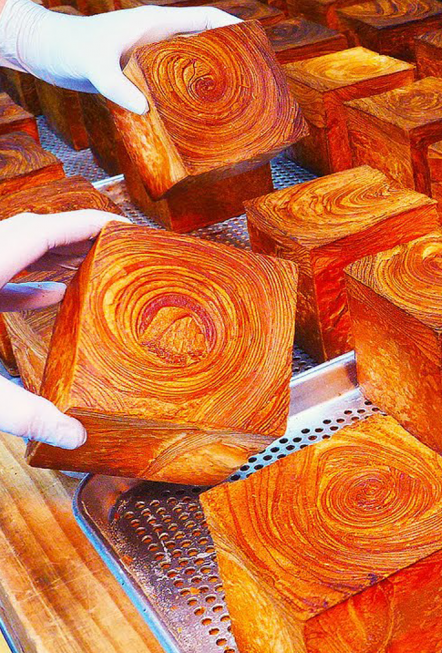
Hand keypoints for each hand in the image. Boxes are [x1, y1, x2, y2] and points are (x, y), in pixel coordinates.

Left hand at [0, 0, 239, 113]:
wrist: (45, 53)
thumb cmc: (67, 48)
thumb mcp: (92, 66)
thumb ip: (116, 85)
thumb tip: (144, 109)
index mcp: (155, 24)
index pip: (206, 19)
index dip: (234, 29)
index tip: (257, 44)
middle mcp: (159, 38)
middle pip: (207, 44)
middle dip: (232, 58)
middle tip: (254, 82)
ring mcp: (152, 57)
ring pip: (194, 65)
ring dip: (213, 80)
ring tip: (235, 103)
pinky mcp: (143, 75)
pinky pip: (177, 84)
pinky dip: (190, 96)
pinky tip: (199, 117)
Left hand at [0, 211, 127, 448]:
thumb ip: (24, 412)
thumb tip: (73, 437)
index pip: (45, 229)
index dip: (88, 224)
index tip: (126, 227)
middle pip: (33, 233)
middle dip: (79, 238)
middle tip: (121, 251)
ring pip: (13, 250)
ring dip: (53, 256)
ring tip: (95, 269)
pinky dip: (25, 281)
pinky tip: (46, 297)